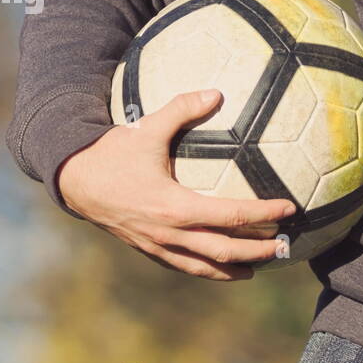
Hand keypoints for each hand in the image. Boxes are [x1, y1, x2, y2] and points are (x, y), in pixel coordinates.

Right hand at [56, 89, 296, 279]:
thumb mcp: (147, 128)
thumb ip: (183, 108)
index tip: (289, 209)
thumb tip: (216, 92)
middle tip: (285, 246)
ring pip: (203, 267)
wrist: (73, 180)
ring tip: (259, 267)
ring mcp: (157, 245)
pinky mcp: (147, 249)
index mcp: (174, 206)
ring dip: (234, 268)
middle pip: (224, 250)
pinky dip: (206, 270)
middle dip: (258, 250)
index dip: (263, 214)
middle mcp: (169, 233)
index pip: (230, 215)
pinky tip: (220, 267)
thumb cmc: (112, 153)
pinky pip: (182, 266)